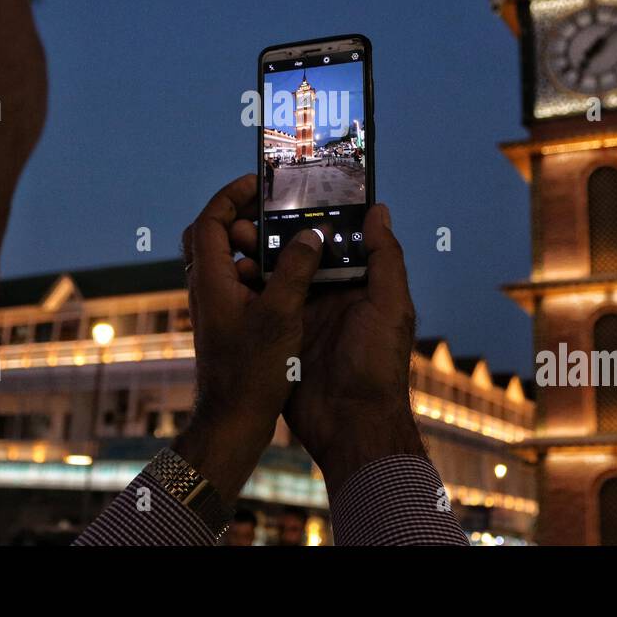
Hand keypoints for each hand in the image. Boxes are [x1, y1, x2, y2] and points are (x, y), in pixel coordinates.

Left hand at [174, 174, 322, 503]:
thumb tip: (310, 234)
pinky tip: (292, 280)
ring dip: (258, 246)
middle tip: (277, 210)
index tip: (258, 184)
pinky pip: (241, 283)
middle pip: (215, 235)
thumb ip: (295, 269)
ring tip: (292, 243)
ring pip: (230, 260)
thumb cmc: (251, 372)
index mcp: (211, 280)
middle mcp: (207, 289)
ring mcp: (216, 307)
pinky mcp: (228, 323)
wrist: (232, 422)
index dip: (231, 196)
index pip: (210, 221)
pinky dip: (263, 272)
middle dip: (245, 217)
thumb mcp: (280, 315)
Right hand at [226, 200, 426, 497]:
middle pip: (299, 254)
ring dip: (255, 257)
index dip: (315, 217)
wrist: (350, 425)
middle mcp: (328, 296)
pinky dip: (245, 290)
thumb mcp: (390, 307)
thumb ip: (385, 258)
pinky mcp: (279, 338)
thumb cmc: (378, 365)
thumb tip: (378, 209)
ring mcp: (301, 317)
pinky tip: (226, 271)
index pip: (336, 241)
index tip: (291, 191)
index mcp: (357, 286)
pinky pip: (261, 307)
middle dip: (275, 233)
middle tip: (246, 211)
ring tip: (231, 235)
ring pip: (275, 276)